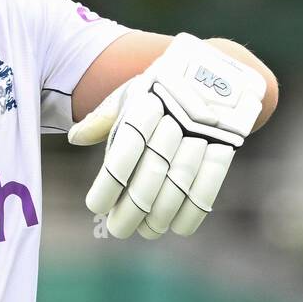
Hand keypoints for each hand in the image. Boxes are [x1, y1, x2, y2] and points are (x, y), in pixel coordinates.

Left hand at [67, 33, 265, 237]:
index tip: (96, 206)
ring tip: (146, 232)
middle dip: (134, 205)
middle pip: (153, 168)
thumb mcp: (134, 91)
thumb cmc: (164, 88)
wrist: (220, 69)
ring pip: (181, 178)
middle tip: (117, 229)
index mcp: (148, 99)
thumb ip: (106, 117)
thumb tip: (74, 138)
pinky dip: (196, 208)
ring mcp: (205, 129)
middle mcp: (177, 113)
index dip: (112, 180)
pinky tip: (179, 228)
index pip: (127, 146)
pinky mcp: (228, 141)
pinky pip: (212, 180)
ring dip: (163, 212)